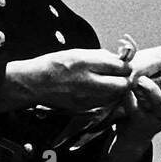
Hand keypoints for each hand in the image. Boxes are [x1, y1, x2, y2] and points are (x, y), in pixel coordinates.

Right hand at [1, 49, 130, 111]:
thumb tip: (119, 59)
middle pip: (123, 85)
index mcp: (84, 63)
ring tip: (109, 81)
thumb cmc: (54, 66)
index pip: (119, 67)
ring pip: (116, 96)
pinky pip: (106, 102)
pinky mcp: (85, 108)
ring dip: (118, 89)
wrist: (34, 84)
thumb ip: (100, 56)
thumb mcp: (77, 53)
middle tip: (121, 75)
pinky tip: (99, 90)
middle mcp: (86, 82)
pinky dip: (108, 96)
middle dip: (126, 79)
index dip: (125, 65)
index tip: (123, 64)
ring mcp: (86, 98)